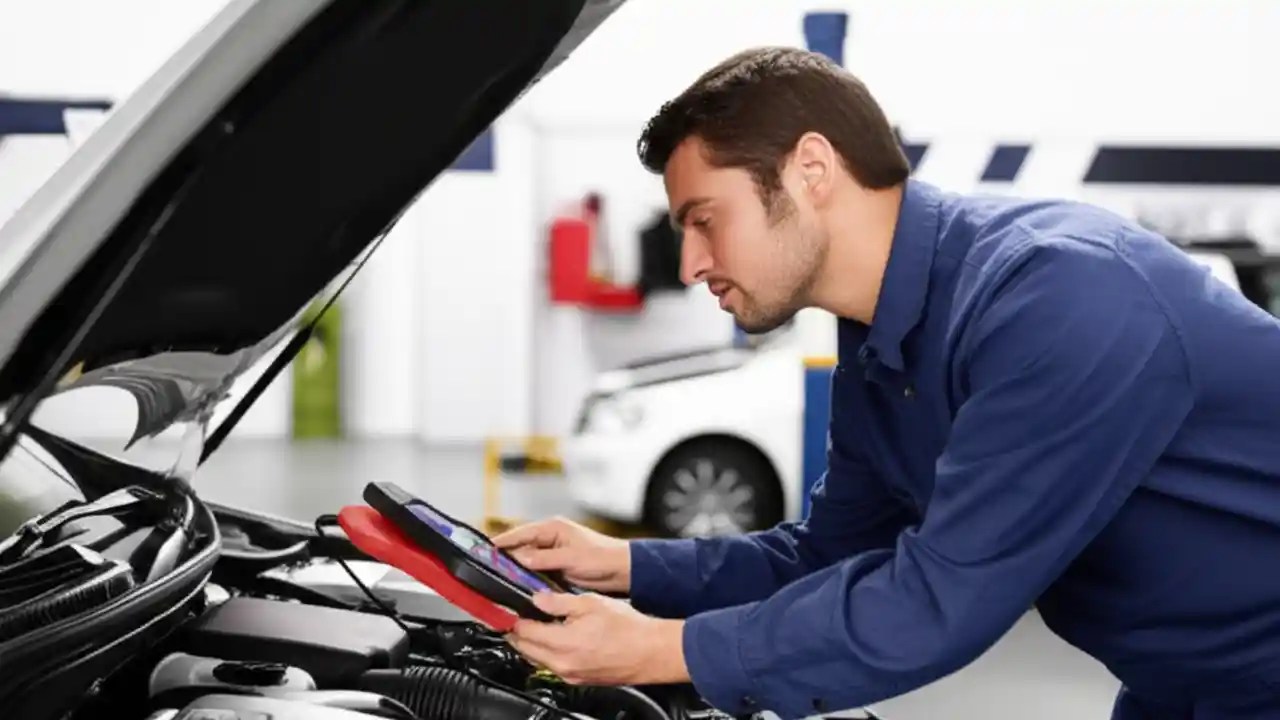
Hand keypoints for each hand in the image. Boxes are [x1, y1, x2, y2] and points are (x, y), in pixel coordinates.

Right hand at [492, 517, 630, 593]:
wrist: (622, 570)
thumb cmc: (602, 557)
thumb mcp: (571, 559)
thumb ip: (545, 559)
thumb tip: (520, 560)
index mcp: (553, 528)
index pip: (520, 533)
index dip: (502, 542)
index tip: (485, 550)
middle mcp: (550, 539)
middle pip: (520, 547)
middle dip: (505, 558)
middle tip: (486, 569)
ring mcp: (552, 553)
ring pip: (526, 561)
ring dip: (515, 570)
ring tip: (497, 580)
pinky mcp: (556, 567)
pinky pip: (535, 571)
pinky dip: (527, 578)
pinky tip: (518, 587)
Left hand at [506, 592, 688, 685]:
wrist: (651, 652)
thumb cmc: (627, 627)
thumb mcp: (590, 603)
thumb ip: (559, 601)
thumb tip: (537, 598)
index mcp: (562, 643)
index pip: (524, 632)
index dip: (512, 618)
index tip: (506, 610)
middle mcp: (562, 664)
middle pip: (525, 649)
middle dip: (516, 633)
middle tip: (511, 618)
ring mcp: (570, 675)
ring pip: (537, 660)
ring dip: (529, 644)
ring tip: (528, 628)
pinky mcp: (579, 680)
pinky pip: (552, 667)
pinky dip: (546, 653)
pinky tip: (552, 641)